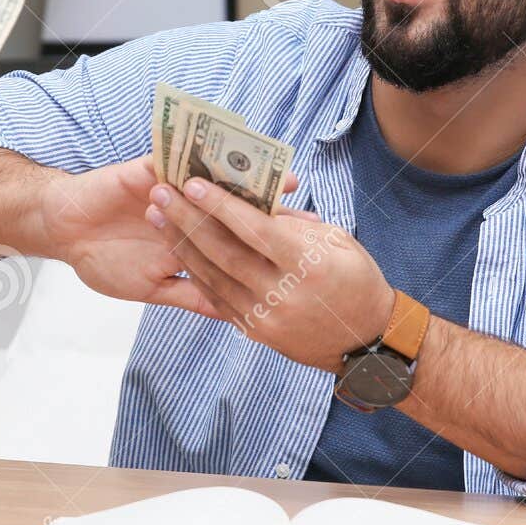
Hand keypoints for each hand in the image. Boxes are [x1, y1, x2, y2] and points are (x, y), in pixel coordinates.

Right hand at [38, 155, 303, 315]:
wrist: (64, 232)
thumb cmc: (103, 260)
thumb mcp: (152, 288)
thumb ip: (192, 296)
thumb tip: (232, 316)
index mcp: (194, 242)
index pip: (237, 243)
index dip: (267, 248)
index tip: (305, 257)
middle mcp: (190, 212)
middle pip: (236, 208)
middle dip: (272, 212)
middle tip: (310, 215)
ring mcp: (172, 189)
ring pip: (217, 181)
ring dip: (250, 180)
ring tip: (282, 180)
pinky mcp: (149, 170)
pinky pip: (179, 157)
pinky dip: (203, 155)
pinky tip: (226, 151)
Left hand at [145, 176, 394, 372]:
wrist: (367, 342)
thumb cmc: (357, 280)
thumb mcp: (337, 241)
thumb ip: (295, 223)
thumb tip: (256, 201)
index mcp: (307, 264)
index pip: (255, 229)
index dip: (221, 205)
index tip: (193, 182)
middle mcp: (282, 293)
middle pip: (224, 251)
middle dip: (188, 219)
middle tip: (161, 193)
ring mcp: (265, 317)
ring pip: (212, 276)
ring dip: (181, 244)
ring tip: (158, 216)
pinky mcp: (255, 332)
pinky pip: (216, 298)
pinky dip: (195, 271)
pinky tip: (177, 249)